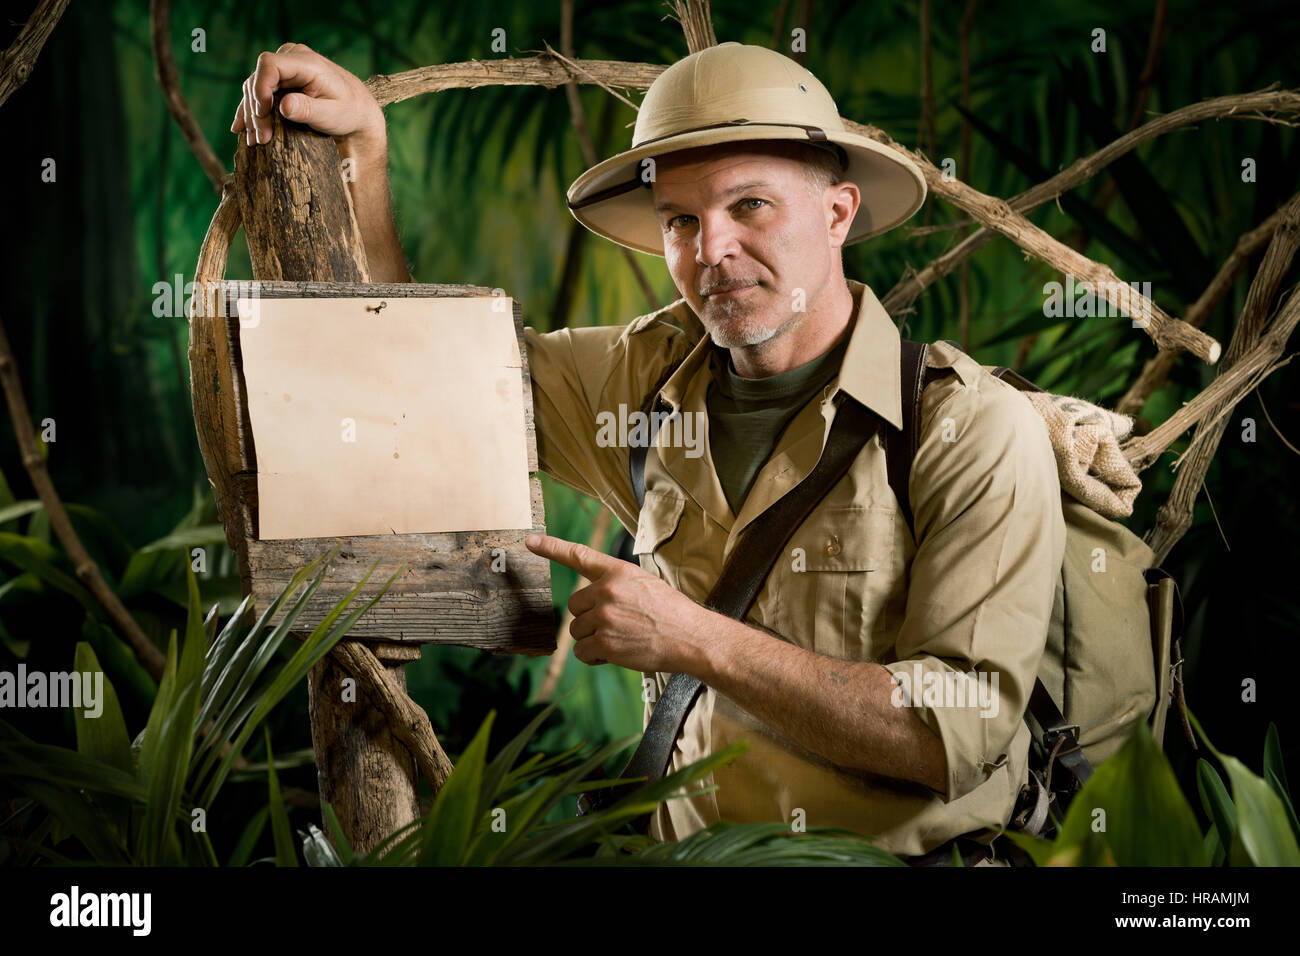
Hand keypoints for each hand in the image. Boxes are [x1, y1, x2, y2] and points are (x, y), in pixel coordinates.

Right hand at [231, 42, 384, 148]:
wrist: (357, 111)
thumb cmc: (349, 112)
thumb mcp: (333, 114)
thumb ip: (308, 109)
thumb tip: (283, 105)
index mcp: (306, 62)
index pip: (269, 64)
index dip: (260, 88)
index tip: (263, 114)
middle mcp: (291, 58)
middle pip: (258, 79)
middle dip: (256, 111)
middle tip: (262, 139)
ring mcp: (283, 67)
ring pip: (254, 88)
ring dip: (252, 115)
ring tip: (255, 141)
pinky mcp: (279, 79)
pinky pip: (258, 93)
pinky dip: (251, 112)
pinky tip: (242, 129)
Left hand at [524, 533, 711, 674]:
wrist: (691, 637)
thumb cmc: (671, 613)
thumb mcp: (644, 584)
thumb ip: (616, 587)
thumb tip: (592, 601)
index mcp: (618, 571)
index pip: (579, 555)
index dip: (551, 548)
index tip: (530, 542)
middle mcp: (607, 590)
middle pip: (575, 607)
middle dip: (589, 619)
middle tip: (616, 626)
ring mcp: (605, 616)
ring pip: (577, 631)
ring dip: (593, 639)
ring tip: (622, 639)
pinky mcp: (605, 641)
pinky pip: (582, 652)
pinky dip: (595, 657)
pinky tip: (616, 653)